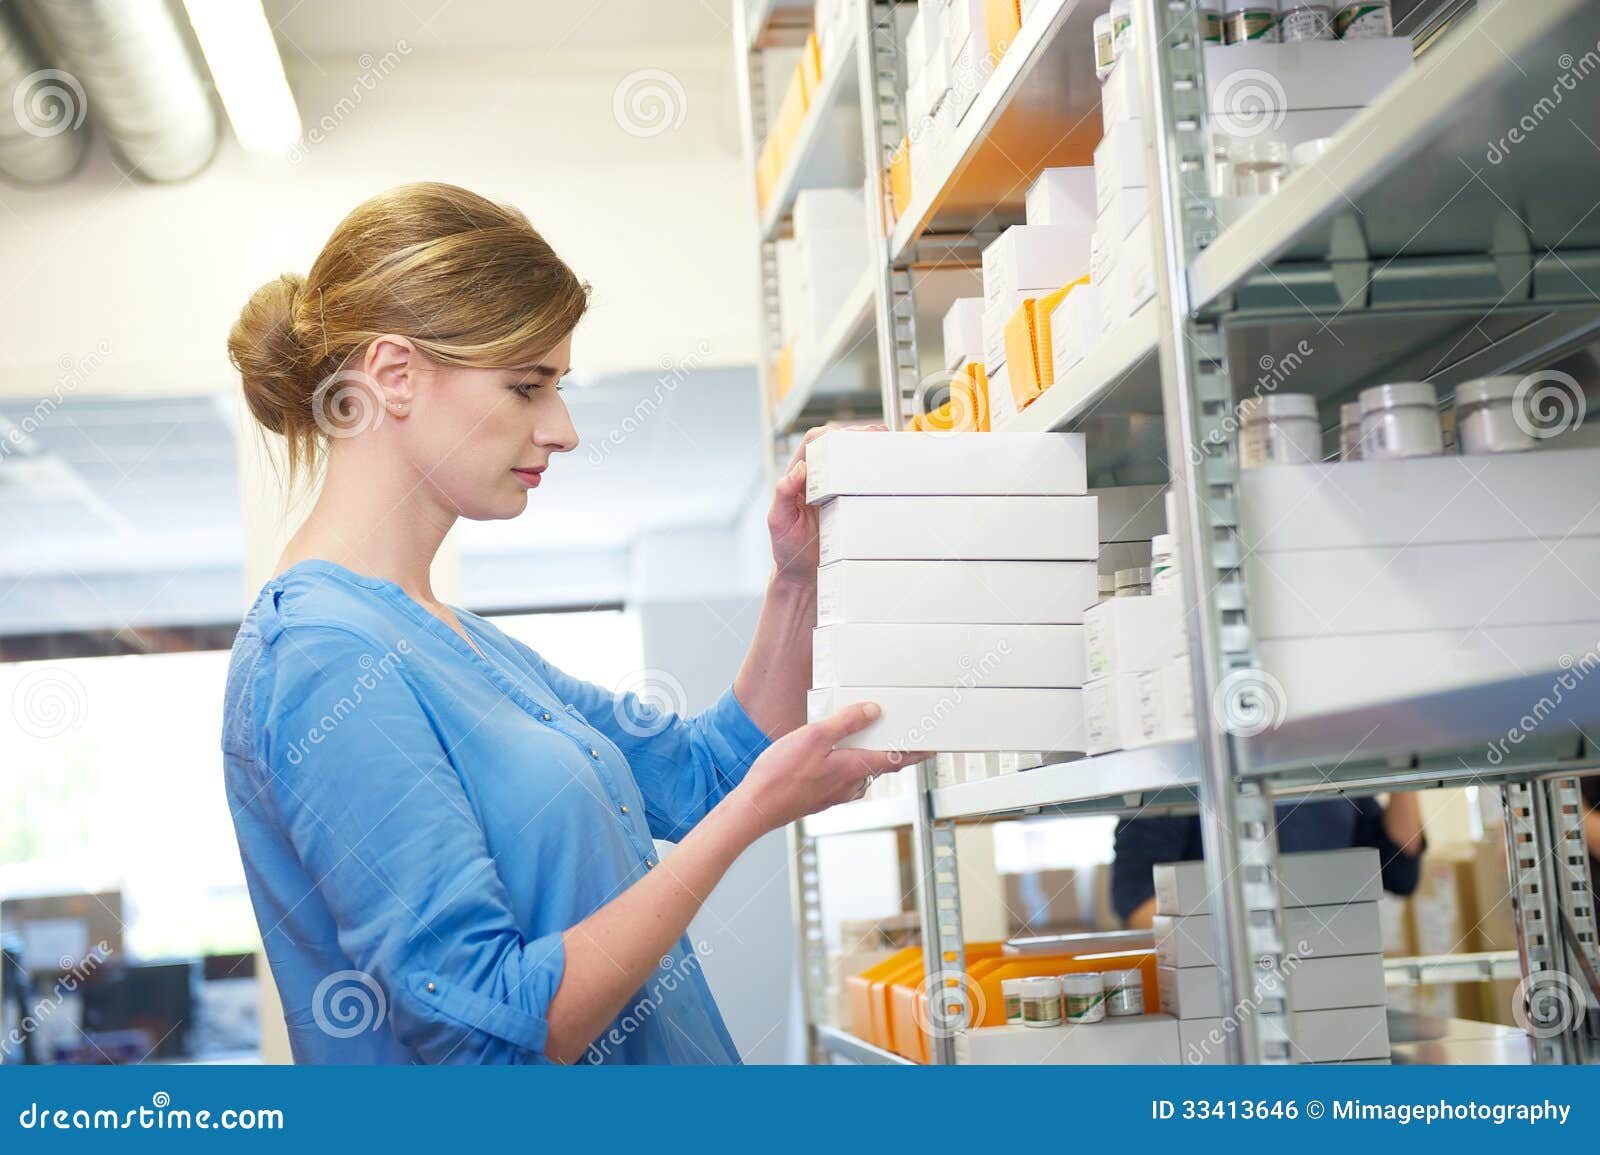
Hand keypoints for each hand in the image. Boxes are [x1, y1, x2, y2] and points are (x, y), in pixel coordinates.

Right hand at [728, 702, 927, 833]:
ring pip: (860, 772)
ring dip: (866, 757)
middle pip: (880, 764)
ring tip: (862, 739)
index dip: (916, 750)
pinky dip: (846, 765)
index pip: (896, 757)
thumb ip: (846, 722)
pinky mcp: (820, 797)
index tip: (932, 746)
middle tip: (898, 735)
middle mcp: (850, 785)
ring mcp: (835, 794)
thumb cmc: (781, 775)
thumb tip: (873, 712)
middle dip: (891, 749)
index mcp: (854, 767)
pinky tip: (831, 757)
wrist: (757, 807)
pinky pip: (843, 779)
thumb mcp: (815, 736)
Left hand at [768, 423, 887, 583]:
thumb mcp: (779, 522)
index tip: (847, 435)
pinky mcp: (848, 502)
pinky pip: (860, 481)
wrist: (802, 575)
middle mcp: (816, 479)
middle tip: (877, 435)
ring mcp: (833, 490)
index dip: (830, 434)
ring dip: (868, 448)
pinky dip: (873, 470)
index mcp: (797, 478)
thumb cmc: (787, 549)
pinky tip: (886, 467)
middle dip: (856, 435)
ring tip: (886, 444)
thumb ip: (783, 494)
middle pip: (836, 445)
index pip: (813, 443)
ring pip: (850, 459)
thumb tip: (798, 468)